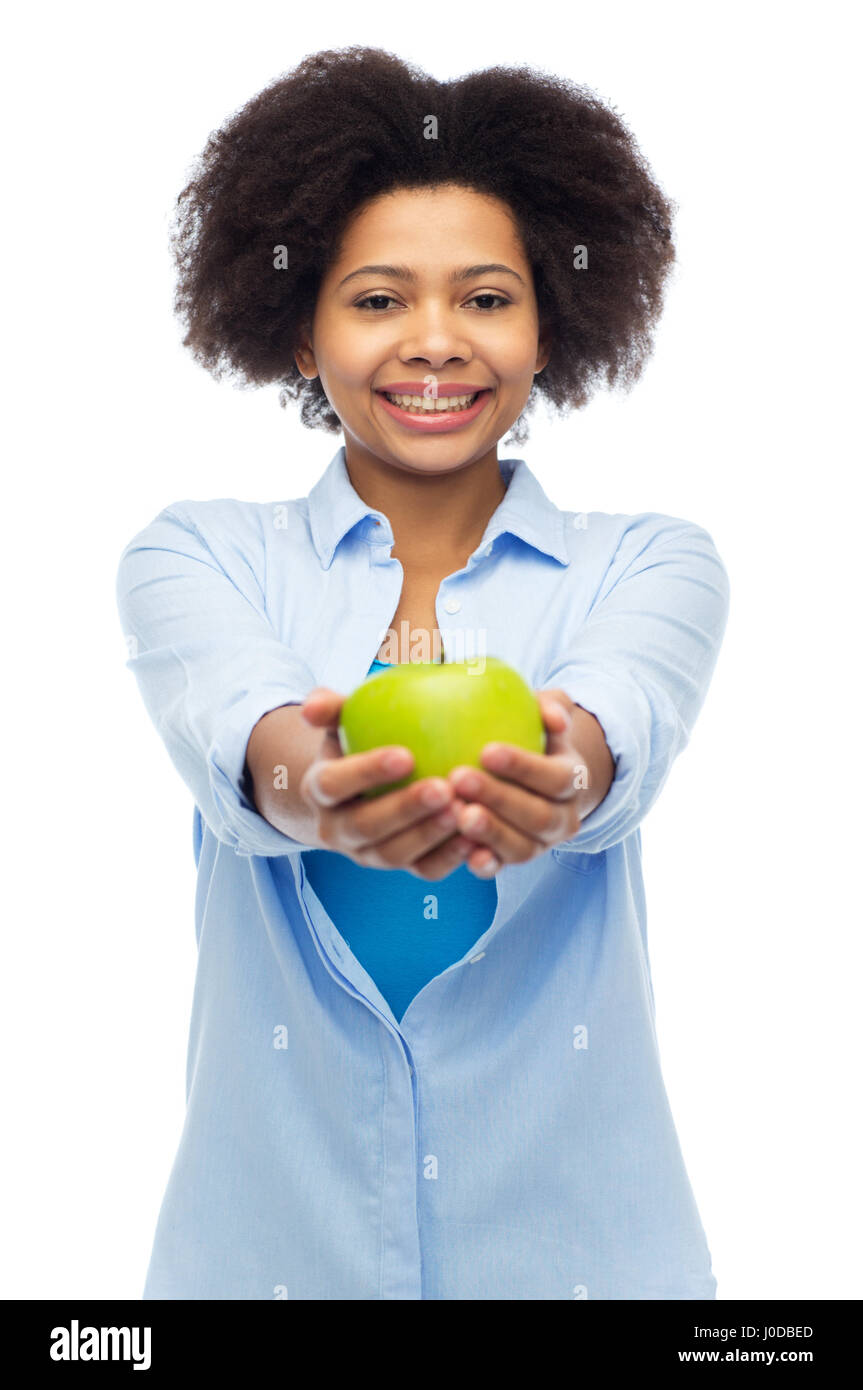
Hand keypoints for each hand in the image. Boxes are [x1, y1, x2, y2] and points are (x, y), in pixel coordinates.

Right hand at [297, 688, 474, 880]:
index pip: (334, 783)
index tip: (405, 756)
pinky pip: (424, 870)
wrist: (364, 788)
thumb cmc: (360, 741)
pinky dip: (450, 857)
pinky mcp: (400, 867)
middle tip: (443, 788)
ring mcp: (367, 854)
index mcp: (319, 790)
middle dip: (405, 809)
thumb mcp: (342, 721)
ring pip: (394, 854)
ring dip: (429, 835)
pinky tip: (475, 836)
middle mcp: (338, 829)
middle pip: (366, 826)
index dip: (366, 772)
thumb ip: (330, 708)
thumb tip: (311, 707)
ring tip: (463, 810)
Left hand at [444, 689, 602, 877]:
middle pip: (539, 816)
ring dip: (490, 832)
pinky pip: (501, 867)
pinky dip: (484, 863)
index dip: (524, 767)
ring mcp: (541, 844)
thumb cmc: (532, 733)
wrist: (532, 777)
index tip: (486, 751)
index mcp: (574, 779)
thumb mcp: (547, 711)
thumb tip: (553, 717)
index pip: (556, 777)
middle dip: (499, 799)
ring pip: (522, 847)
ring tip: (458, 814)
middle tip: (459, 779)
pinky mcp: (513, 860)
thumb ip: (552, 706)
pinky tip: (461, 850)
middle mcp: (564, 818)